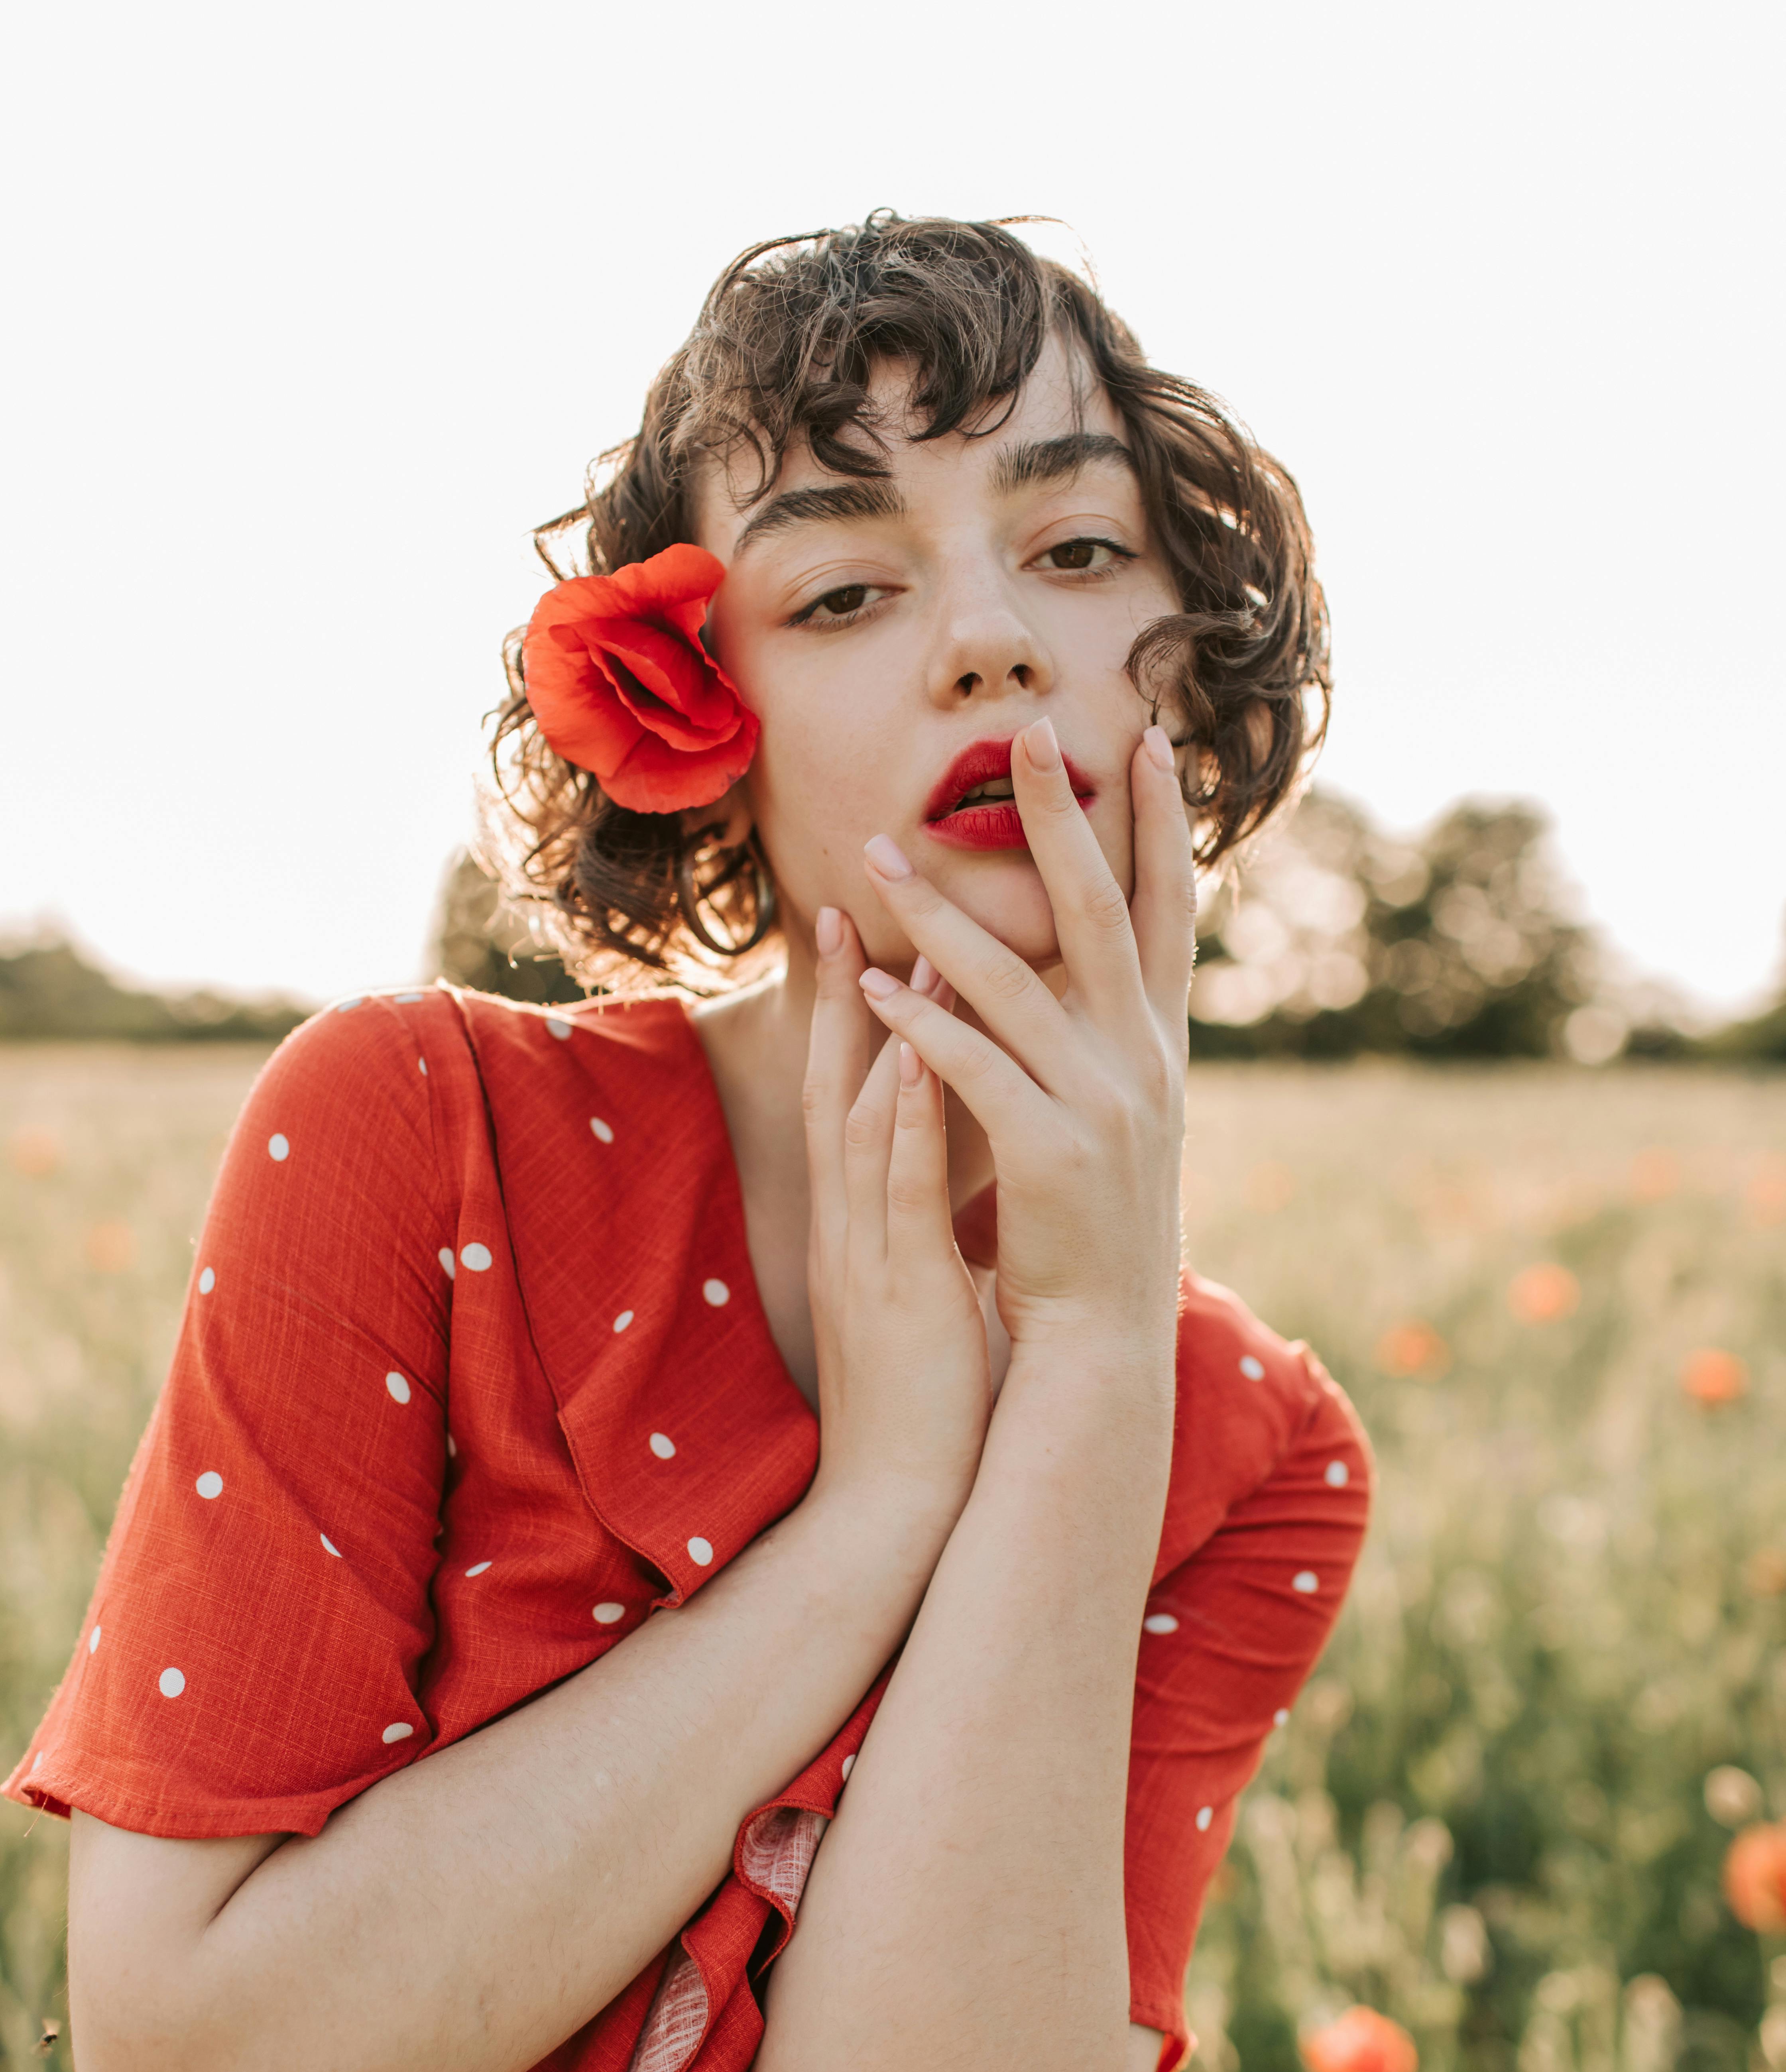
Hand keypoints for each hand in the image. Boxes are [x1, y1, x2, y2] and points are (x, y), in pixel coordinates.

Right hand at [802, 907, 991, 1537]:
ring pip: (867, 1121)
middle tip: (856, 898)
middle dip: (845, 995)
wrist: (896, 1503)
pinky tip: (933, 1059)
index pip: (846, 1102)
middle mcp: (848, 1227)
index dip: (850, 1019)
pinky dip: (916, 1119)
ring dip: (888, 1035)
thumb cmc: (921, 1405)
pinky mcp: (900, 1287)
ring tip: (912, 946)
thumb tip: (969, 1194)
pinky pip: (903, 1188)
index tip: (867, 938)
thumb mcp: (922, 1298)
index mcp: (854, 1229)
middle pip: (838, 1087)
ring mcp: (866, 1254)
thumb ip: (933, 1238)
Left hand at [856, 719, 1193, 1357]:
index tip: (1152, 740)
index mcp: (1160, 1045)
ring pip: (1014, 983)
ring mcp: (1102, 1106)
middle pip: (1103, 913)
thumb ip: (1108, 1039)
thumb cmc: (1092, 1225)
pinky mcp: (1050, 1153)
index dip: (1164, 824)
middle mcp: (1144, 1061)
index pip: (1169, 910)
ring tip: (878, 855)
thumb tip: (1097, 965)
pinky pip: (974, 1069)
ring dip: (941, 914)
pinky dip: (920, 1025)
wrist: (1100, 1336)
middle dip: (1065, 819)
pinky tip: (872, 987)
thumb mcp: (1116, 1114)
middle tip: (1028, 735)